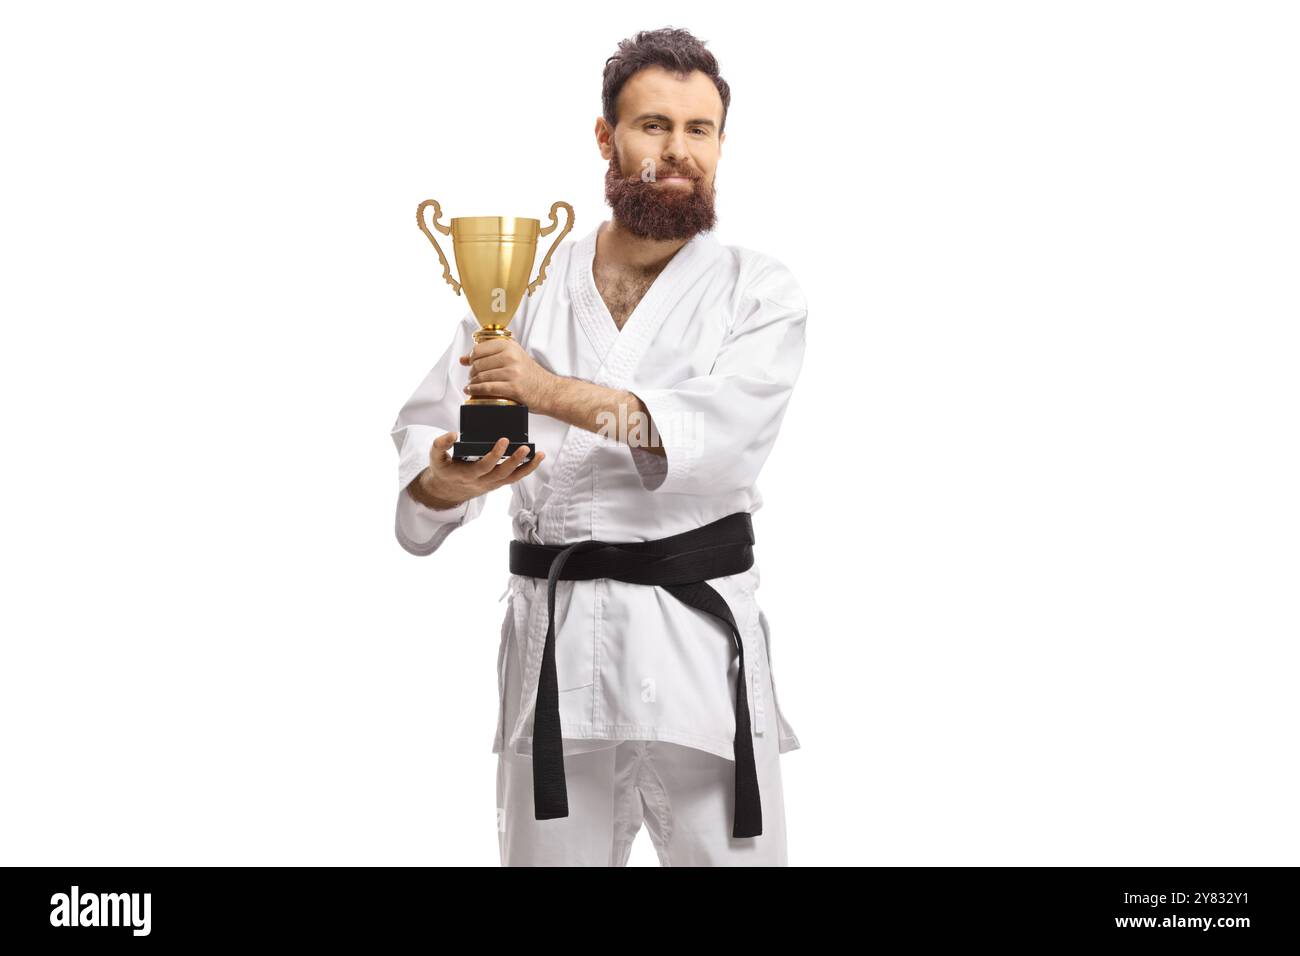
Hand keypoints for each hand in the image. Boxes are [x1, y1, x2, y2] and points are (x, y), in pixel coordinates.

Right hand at [409, 432, 543, 509]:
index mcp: (467, 474)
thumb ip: (440, 445)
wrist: (448, 490)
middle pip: (501, 474)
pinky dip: (527, 469)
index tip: (504, 440)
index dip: (495, 455)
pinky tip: (537, 459)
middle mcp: (482, 481)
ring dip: (527, 467)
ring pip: (512, 478)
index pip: (483, 466)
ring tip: (540, 454)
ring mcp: (491, 483)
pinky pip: (514, 478)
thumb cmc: (444, 470)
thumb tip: (452, 433)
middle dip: (514, 461)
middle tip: (525, 448)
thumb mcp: (435, 458)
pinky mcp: (497, 483)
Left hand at [460, 338, 558, 412]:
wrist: (548, 390)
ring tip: (472, 385)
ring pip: (481, 376)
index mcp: (510, 346)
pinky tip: (472, 391)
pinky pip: (487, 388)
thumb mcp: (514, 357)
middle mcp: (511, 357)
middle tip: (472, 376)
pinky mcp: (513, 388)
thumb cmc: (530, 375)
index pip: (479, 349)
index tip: (470, 363)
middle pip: (478, 363)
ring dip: (472, 382)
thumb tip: (463, 359)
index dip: (471, 357)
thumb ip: (490, 354)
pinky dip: (476, 390)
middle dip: (471, 372)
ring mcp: (512, 372)